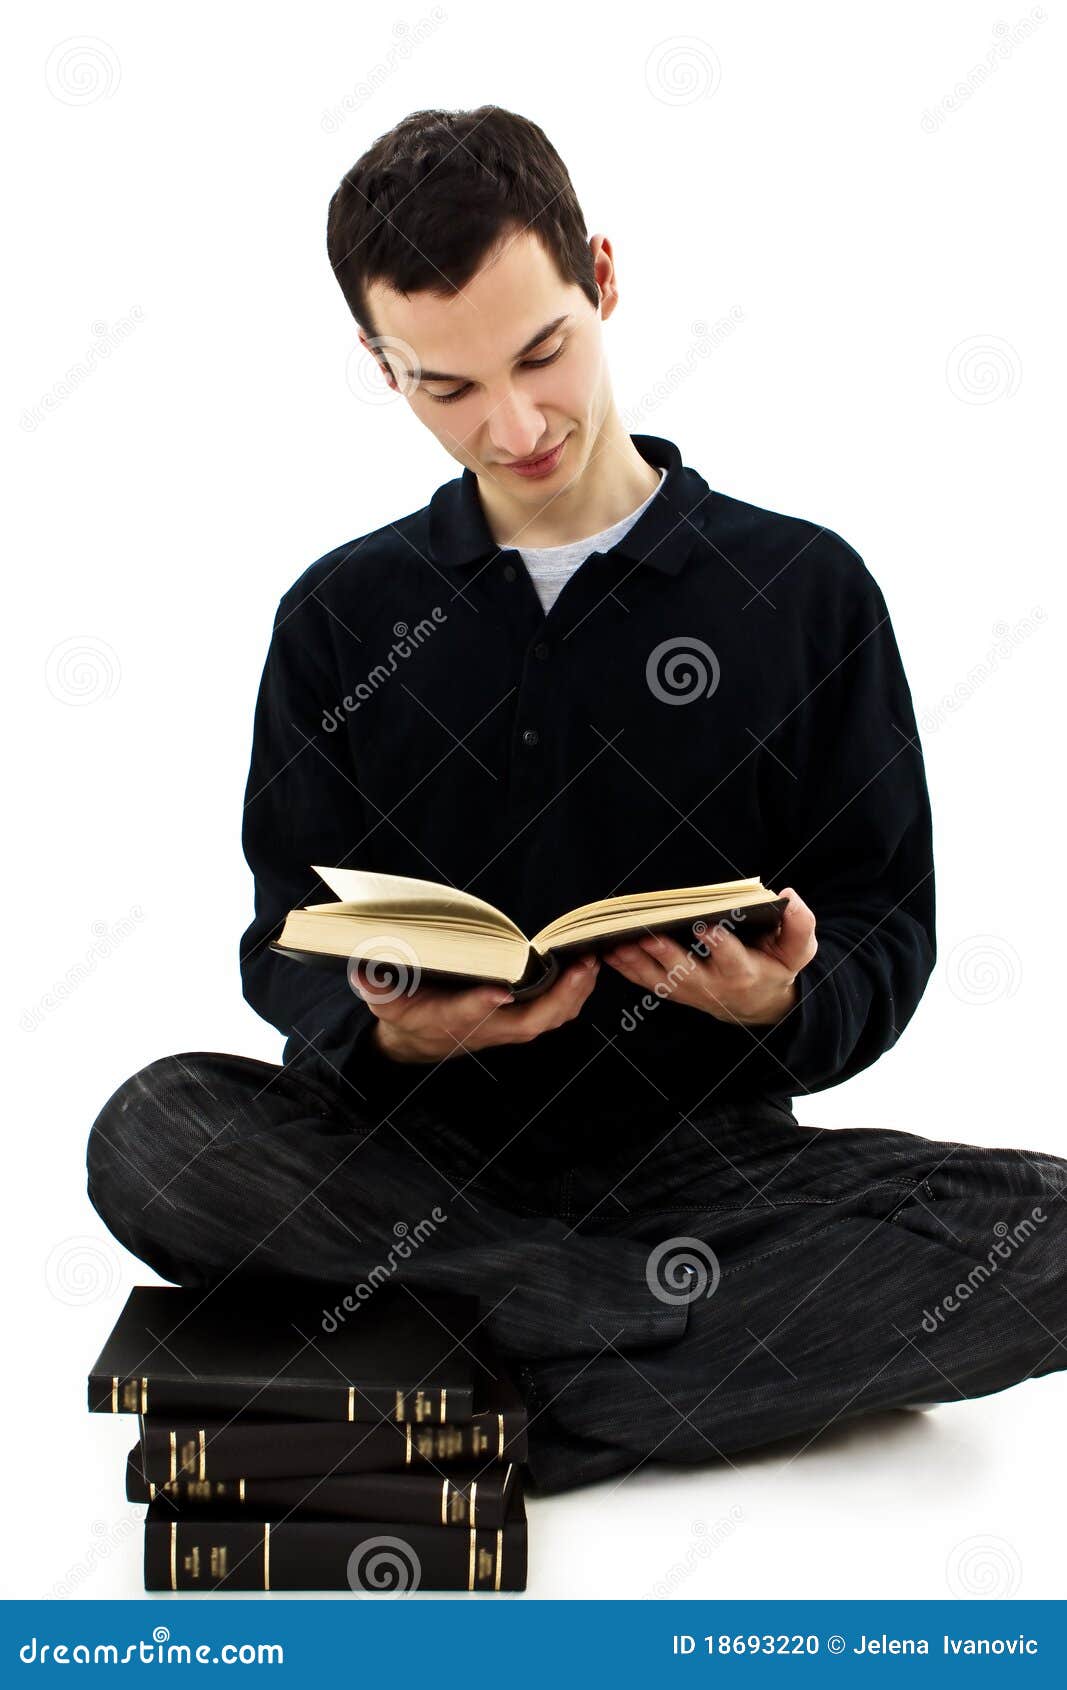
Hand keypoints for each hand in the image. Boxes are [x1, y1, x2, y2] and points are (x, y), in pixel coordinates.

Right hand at [351, 954, 601, 1064]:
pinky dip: (575, 994)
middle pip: (528, 1023)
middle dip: (557, 998)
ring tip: (593, 961)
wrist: (415, 1041)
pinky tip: (589, 968)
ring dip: (574, 995)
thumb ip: (376, 986)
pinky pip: (554, 1012)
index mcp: (447, 1018)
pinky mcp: (518, 1021)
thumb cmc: (401, 1012)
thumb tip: (366, 973)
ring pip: (548, 1020)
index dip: (480, 1006)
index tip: (497, 992)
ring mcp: (505, 1028)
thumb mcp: (381, 998)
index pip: (465, 1015)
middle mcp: (484, 1028)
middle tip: (581, 966)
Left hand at [600, 886, 816, 1026]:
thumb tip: (790, 896)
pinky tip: (606, 949)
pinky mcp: (672, 989)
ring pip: (658, 979)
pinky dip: (625, 966)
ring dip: (635, 961)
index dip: (720, 943)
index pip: (732, 959)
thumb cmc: (776, 966)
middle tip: (648, 935)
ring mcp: (688, 990)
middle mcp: (712, 985)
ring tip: (616, 941)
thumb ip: (799, 925)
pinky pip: (645, 981)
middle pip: (686, 973)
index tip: (707, 925)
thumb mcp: (797, 950)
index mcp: (744, 972)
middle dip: (666, 955)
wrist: (758, 1002)